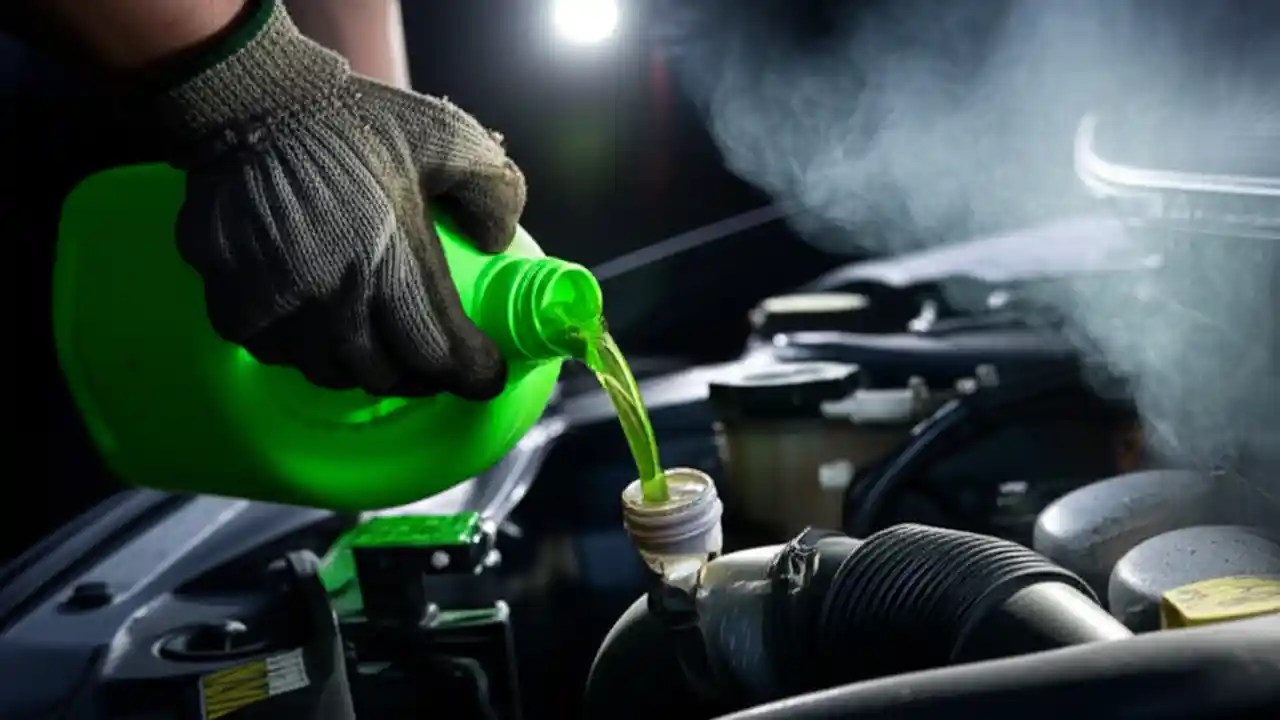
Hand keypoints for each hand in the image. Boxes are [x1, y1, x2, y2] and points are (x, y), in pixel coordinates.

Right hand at [155, 0, 525, 398]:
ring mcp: (278, 309)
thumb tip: (500, 243)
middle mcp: (332, 296)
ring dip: (364, 369)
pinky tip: (323, 328)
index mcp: (389, 259)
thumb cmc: (355, 122)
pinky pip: (281, 356)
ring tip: (382, 350)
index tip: (485, 376)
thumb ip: (493, 188)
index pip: (439, 351)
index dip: (471, 374)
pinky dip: (309, 351)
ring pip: (332, 373)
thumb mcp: (446, 135)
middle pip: (385, 375)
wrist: (252, 105)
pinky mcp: (234, 310)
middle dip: (420, 377)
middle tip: (434, 364)